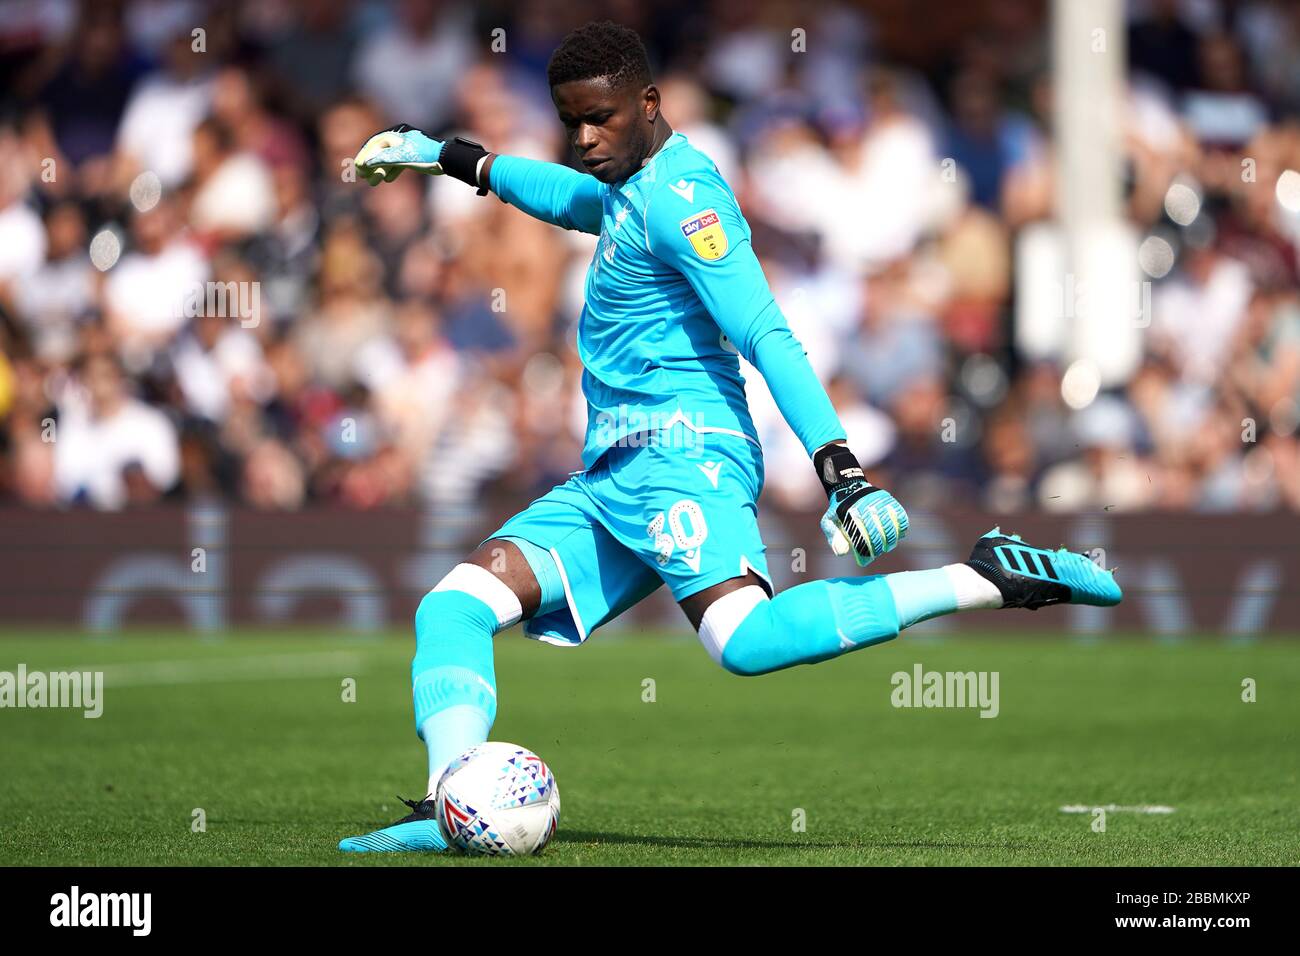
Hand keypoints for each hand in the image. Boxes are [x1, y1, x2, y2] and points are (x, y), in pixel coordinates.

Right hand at [353, 124, 444, 185]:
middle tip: (362, 176)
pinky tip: (388, 180)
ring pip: (389, 159)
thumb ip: (382, 159)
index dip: (364, 155)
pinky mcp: (413, 156)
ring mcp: (406, 148)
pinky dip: (392, 171)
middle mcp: (400, 138)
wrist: (445, 159)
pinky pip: (398, 163)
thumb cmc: (424, 155)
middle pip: (380, 152)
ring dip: (380, 170)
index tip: (357, 167)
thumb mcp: (400, 157)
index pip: (374, 144)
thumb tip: (365, 163)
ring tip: (373, 182)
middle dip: (371, 165)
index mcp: (396, 134)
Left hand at [813, 443, 907, 566]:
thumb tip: (842, 553)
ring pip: (890, 526)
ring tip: (888, 547)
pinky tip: (899, 535)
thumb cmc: (840, 510)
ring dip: (891, 540)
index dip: (865, 551)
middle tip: (877, 553)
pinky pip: (900, 516)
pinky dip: (902, 527)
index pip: (859, 538)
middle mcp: (864, 507)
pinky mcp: (888, 499)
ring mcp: (878, 502)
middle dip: (878, 547)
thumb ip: (834, 537)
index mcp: (848, 514)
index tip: (866, 559)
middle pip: (876, 534)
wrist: (849, 486)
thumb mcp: (829, 521)